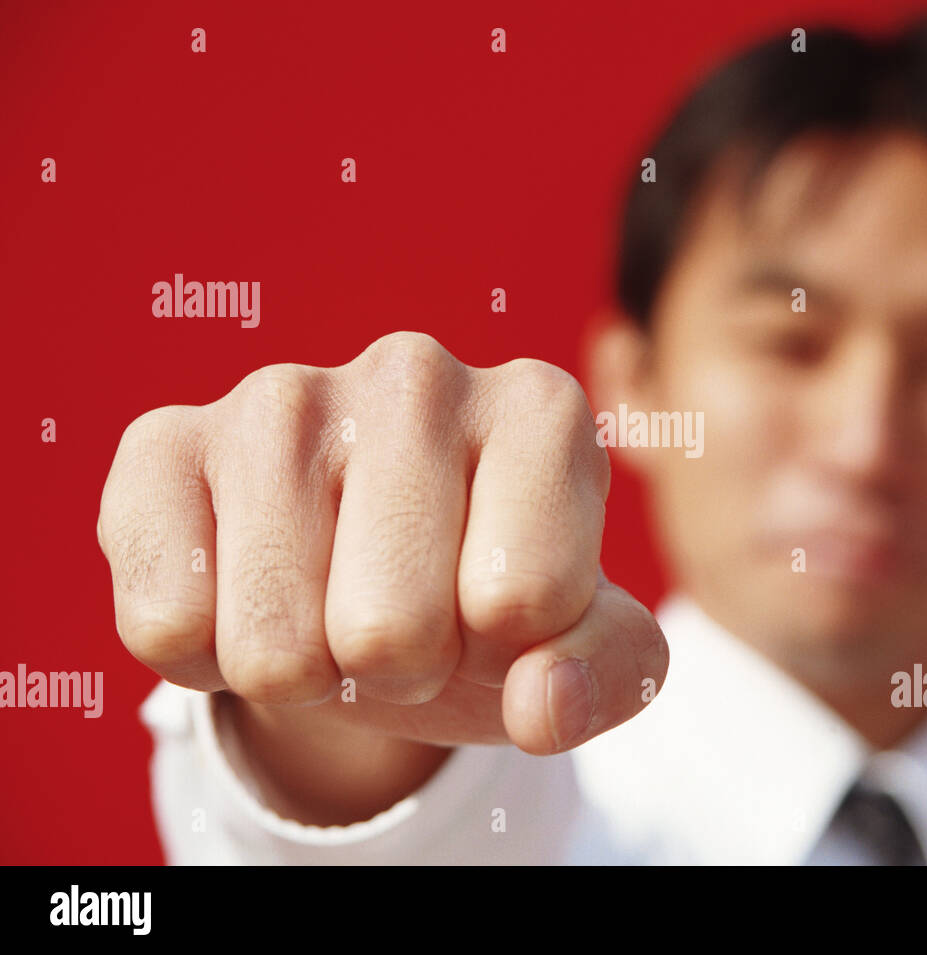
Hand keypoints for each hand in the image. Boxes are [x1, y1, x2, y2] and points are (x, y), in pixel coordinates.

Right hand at [98, 331, 667, 755]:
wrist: (366, 579)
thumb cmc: (485, 599)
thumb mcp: (578, 639)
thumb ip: (607, 673)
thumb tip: (544, 706)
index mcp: (540, 409)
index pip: (524, 600)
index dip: (507, 650)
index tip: (496, 609)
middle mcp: (416, 373)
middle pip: (392, 630)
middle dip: (400, 668)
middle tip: (404, 617)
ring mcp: (282, 394)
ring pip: (276, 647)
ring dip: (307, 671)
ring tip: (329, 603)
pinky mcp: (164, 441)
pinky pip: (164, 625)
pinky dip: (206, 657)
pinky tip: (245, 589)